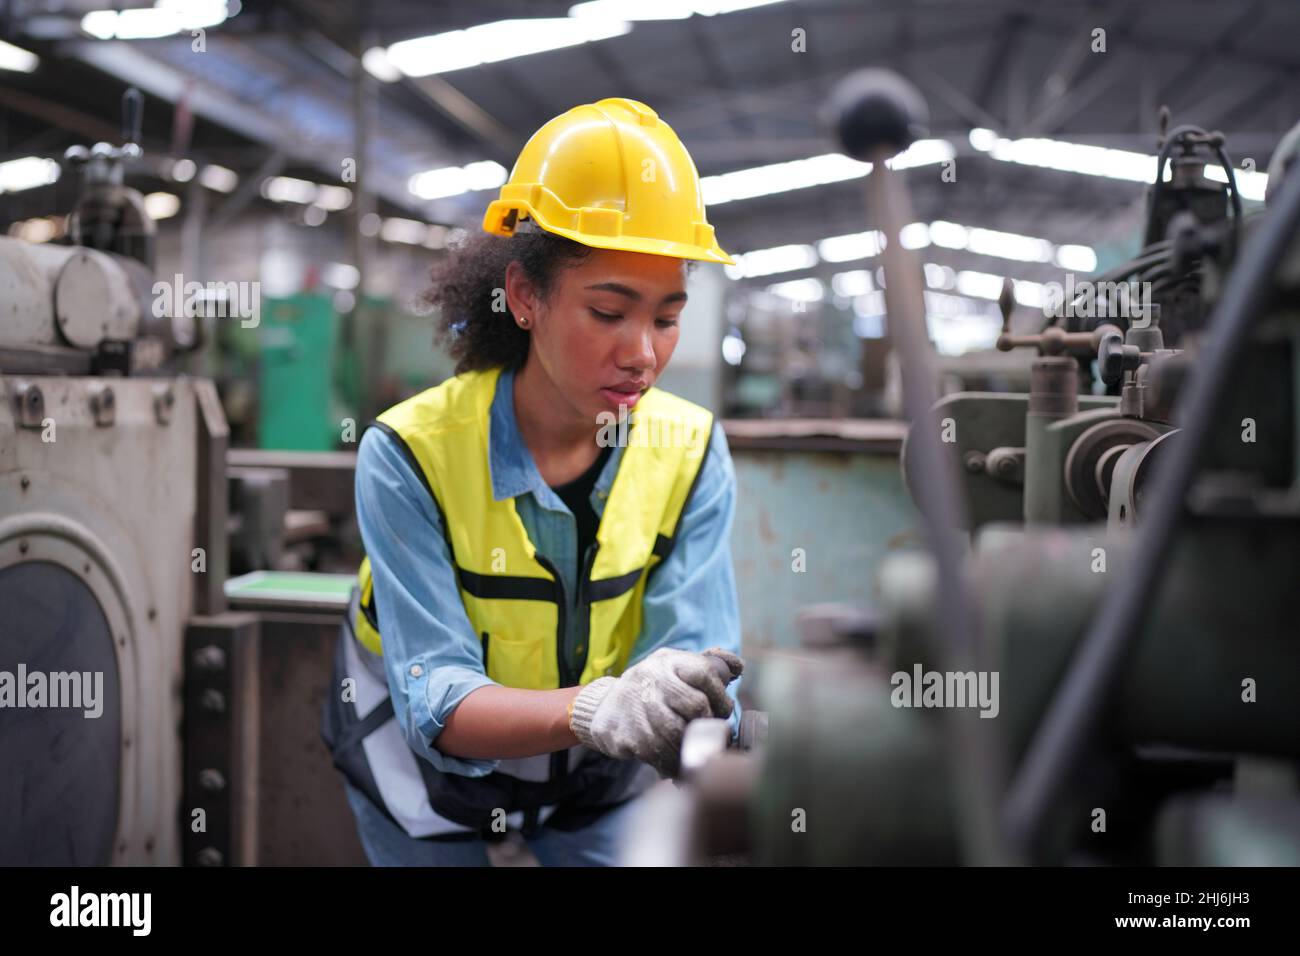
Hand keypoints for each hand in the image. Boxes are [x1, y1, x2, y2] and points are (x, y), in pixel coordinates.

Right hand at [568, 647, 742, 776]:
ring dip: (692, 745)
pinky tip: (675, 763)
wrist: (605, 707)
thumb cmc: (652, 687)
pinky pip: (659, 754)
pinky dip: (672, 763)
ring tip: (695, 749)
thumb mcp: (675, 667)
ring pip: (678, 732)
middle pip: (695, 705)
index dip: (720, 695)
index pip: (703, 672)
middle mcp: (651, 681)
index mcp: (668, 663)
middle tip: (710, 733)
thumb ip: (708, 664)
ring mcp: (637, 707)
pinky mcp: (627, 734)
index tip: (723, 709)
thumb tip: (738, 667)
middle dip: (708, 723)